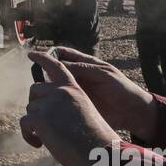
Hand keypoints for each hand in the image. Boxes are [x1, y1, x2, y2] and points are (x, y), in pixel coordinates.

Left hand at [20, 56, 119, 165]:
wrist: (99, 153)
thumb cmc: (95, 139)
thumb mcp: (85, 112)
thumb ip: (68, 105)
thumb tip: (50, 113)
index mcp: (74, 88)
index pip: (56, 66)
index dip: (43, 58)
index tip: (31, 53)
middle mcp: (61, 91)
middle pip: (35, 89)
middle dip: (36, 104)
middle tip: (43, 122)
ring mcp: (49, 103)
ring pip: (29, 108)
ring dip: (34, 123)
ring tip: (47, 138)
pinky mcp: (40, 118)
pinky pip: (24, 123)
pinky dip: (28, 135)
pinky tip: (38, 144)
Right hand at [31, 47, 158, 137]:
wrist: (132, 111)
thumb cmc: (121, 88)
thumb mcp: (103, 74)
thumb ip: (82, 69)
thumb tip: (57, 65)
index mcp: (84, 64)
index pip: (62, 54)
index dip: (47, 53)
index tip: (33, 56)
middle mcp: (76, 76)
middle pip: (54, 71)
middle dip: (42, 72)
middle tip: (33, 77)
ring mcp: (75, 91)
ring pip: (54, 87)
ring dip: (45, 89)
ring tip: (36, 93)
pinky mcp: (76, 105)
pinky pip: (60, 102)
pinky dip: (51, 103)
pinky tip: (44, 106)